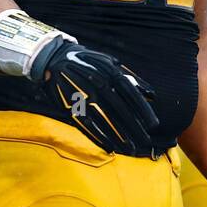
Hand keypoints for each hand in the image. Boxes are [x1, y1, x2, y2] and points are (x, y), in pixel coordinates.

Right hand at [30, 41, 158, 154]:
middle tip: (146, 141)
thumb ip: (131, 77)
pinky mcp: (70, 106)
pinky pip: (87, 125)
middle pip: (120, 110)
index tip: (153, 124)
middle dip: (134, 127)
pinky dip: (99, 137)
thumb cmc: (87, 61)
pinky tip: (110, 148)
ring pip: (105, 120)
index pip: (130, 94)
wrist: (53, 58)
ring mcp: (83, 96)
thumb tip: (151, 94)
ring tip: (131, 149)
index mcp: (109, 72)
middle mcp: (98, 84)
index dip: (143, 110)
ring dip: (119, 136)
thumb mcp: (109, 62)